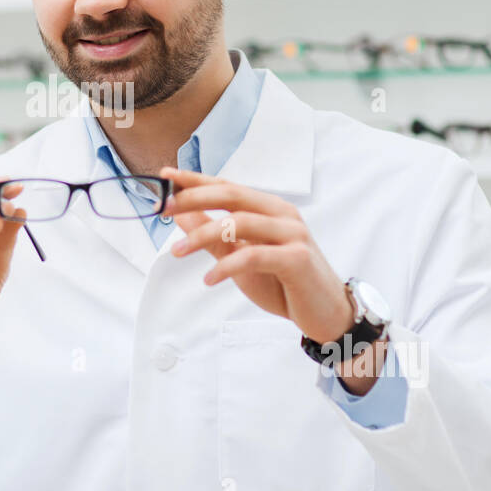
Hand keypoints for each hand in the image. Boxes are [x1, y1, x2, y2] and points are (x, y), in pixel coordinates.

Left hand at [162, 167, 354, 344]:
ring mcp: (293, 234)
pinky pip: (254, 255)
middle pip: (232, 196)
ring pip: (240, 223)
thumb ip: (213, 237)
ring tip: (176, 251)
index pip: (228, 187)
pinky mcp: (298, 258)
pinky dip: (227, 266)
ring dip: (203, 235)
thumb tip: (181, 216)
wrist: (326, 314)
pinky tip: (209, 279)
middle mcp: (282, 214)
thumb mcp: (240, 258)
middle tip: (164, 207)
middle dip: (194, 198)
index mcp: (269, 209)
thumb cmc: (283, 284)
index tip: (165, 176)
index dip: (196, 180)